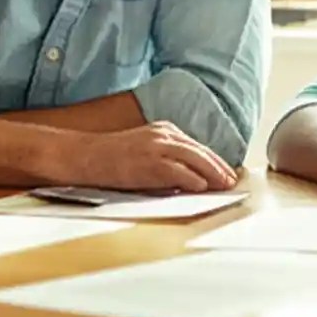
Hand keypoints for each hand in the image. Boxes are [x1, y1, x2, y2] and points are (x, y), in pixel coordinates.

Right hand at [63, 121, 237, 192]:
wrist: (84, 155)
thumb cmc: (111, 157)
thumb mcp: (144, 148)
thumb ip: (167, 157)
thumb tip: (192, 177)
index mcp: (164, 130)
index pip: (196, 146)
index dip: (214, 161)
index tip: (226, 172)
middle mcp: (163, 134)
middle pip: (200, 151)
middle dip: (219, 167)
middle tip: (232, 181)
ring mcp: (156, 146)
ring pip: (194, 159)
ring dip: (212, 173)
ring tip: (224, 186)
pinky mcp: (148, 161)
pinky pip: (177, 170)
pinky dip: (192, 179)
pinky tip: (201, 187)